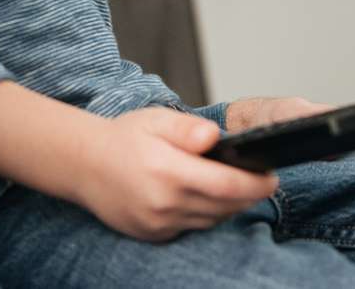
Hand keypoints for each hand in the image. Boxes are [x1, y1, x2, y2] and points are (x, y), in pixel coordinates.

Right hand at [73, 107, 278, 241]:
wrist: (83, 164)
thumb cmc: (122, 138)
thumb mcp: (155, 120)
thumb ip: (187, 128)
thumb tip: (215, 137)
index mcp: (168, 171)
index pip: (227, 185)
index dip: (256, 184)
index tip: (272, 177)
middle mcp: (164, 202)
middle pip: (225, 206)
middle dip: (247, 194)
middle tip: (259, 179)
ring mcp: (158, 223)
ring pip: (211, 220)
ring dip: (228, 205)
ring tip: (231, 185)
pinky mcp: (154, 234)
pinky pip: (192, 228)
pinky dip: (204, 214)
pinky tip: (202, 197)